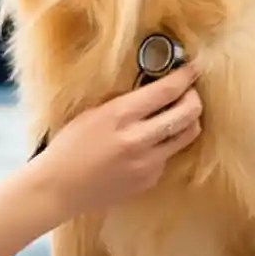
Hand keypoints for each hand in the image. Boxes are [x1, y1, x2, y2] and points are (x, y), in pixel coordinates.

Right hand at [33, 64, 202, 217]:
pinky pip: (168, 157)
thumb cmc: (69, 146)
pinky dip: (165, 145)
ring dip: (188, 121)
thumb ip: (124, 102)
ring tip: (178, 114)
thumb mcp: (92, 113)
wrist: (59, 188)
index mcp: (119, 116)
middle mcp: (138, 139)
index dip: (185, 76)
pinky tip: (149, 144)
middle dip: (194, 97)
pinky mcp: (150, 180)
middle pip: (188, 113)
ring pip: (187, 136)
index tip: (193, 67)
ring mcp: (147, 163)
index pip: (166, 91)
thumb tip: (153, 89)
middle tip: (190, 91)